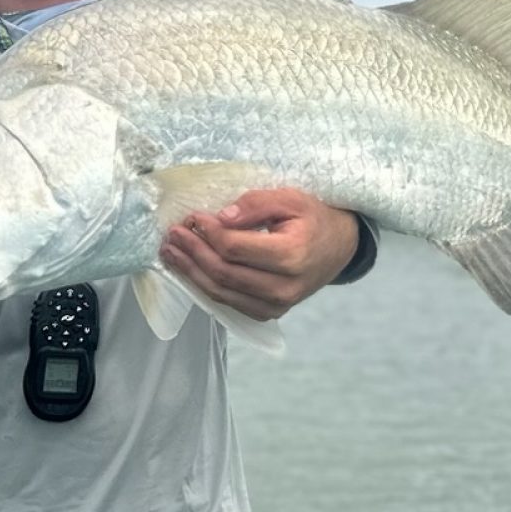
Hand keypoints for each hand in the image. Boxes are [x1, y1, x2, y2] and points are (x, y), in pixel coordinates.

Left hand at [161, 188, 359, 320]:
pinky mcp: (269, 313)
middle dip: (192, 252)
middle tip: (172, 234)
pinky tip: (190, 270)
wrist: (339, 247)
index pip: (234, 247)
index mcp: (291, 255)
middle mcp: (284, 287)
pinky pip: (229, 302)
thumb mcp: (291, 198)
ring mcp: (276, 305)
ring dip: (191, 272)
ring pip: (221, 292)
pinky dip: (205, 286)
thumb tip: (221, 218)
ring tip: (171, 252)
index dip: (208, 233)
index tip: (193, 216)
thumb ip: (255, 204)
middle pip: (223, 272)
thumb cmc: (314, 218)